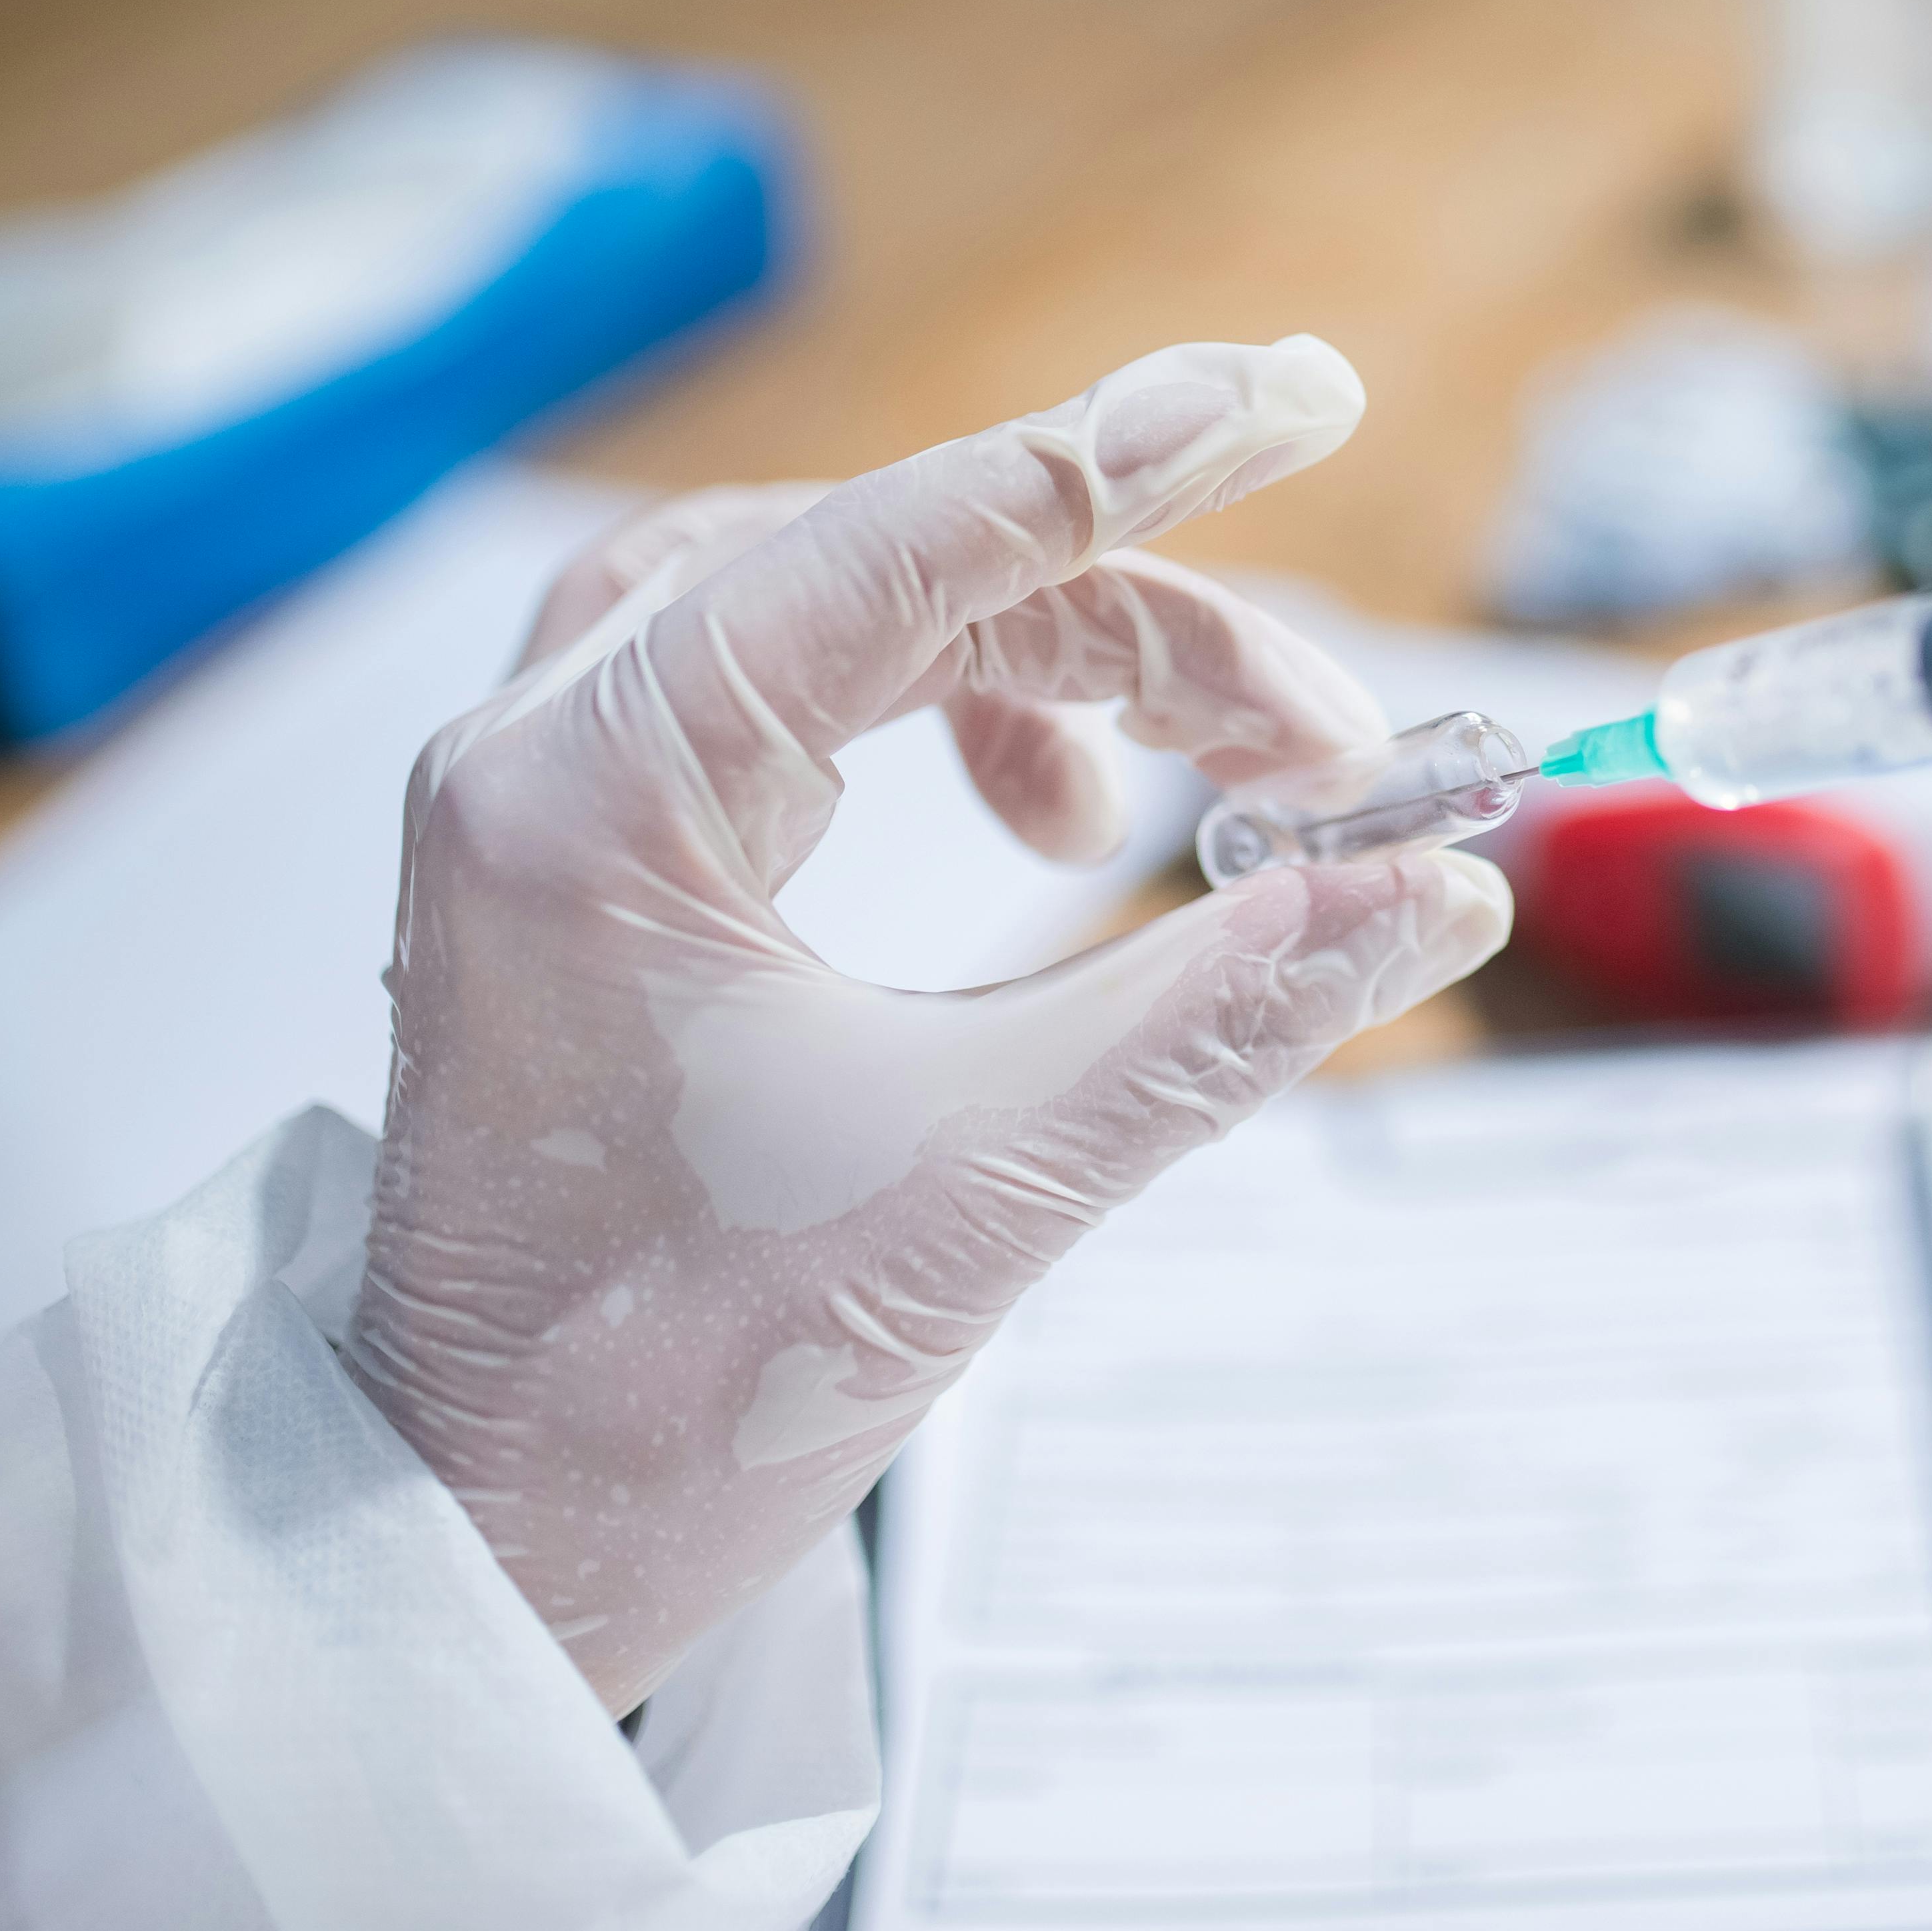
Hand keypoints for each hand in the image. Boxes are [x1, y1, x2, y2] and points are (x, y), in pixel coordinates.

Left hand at [351, 340, 1513, 1708]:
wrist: (489, 1541)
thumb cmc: (680, 1390)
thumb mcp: (993, 1182)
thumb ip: (1227, 1011)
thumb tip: (1442, 885)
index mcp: (589, 798)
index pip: (907, 547)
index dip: (1130, 462)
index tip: (1300, 390)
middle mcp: (539, 753)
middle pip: (887, 569)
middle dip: (1128, 626)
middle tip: (1321, 745)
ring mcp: (547, 796)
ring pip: (834, 607)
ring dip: (1034, 662)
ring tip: (1180, 793)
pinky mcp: (588, 853)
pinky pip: (785, 688)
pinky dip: (940, 712)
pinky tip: (1042, 821)